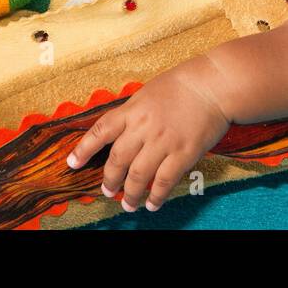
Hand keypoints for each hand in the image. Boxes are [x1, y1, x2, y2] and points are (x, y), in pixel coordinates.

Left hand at [65, 62, 231, 212]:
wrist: (214, 84)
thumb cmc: (184, 84)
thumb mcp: (149, 92)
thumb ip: (134, 112)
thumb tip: (122, 131)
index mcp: (133, 109)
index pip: (100, 131)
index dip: (83, 149)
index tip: (72, 164)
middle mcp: (143, 128)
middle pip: (117, 160)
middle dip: (110, 180)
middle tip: (107, 191)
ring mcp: (163, 142)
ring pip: (138, 176)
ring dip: (130, 194)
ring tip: (128, 204)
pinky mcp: (183, 153)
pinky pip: (164, 181)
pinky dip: (156, 196)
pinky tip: (152, 204)